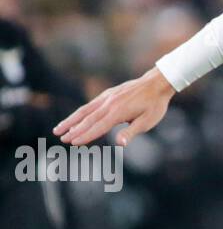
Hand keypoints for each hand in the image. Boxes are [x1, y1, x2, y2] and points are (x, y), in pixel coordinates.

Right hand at [53, 66, 174, 146]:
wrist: (157, 83)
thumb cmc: (154, 105)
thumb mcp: (147, 122)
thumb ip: (131, 132)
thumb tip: (119, 144)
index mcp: (118, 112)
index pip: (98, 127)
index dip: (85, 135)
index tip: (73, 143)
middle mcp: (109, 104)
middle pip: (87, 119)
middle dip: (73, 130)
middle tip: (60, 138)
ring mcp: (107, 98)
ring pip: (85, 110)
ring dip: (71, 120)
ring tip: (59, 129)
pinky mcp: (108, 94)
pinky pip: (91, 105)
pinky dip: (80, 113)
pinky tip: (75, 119)